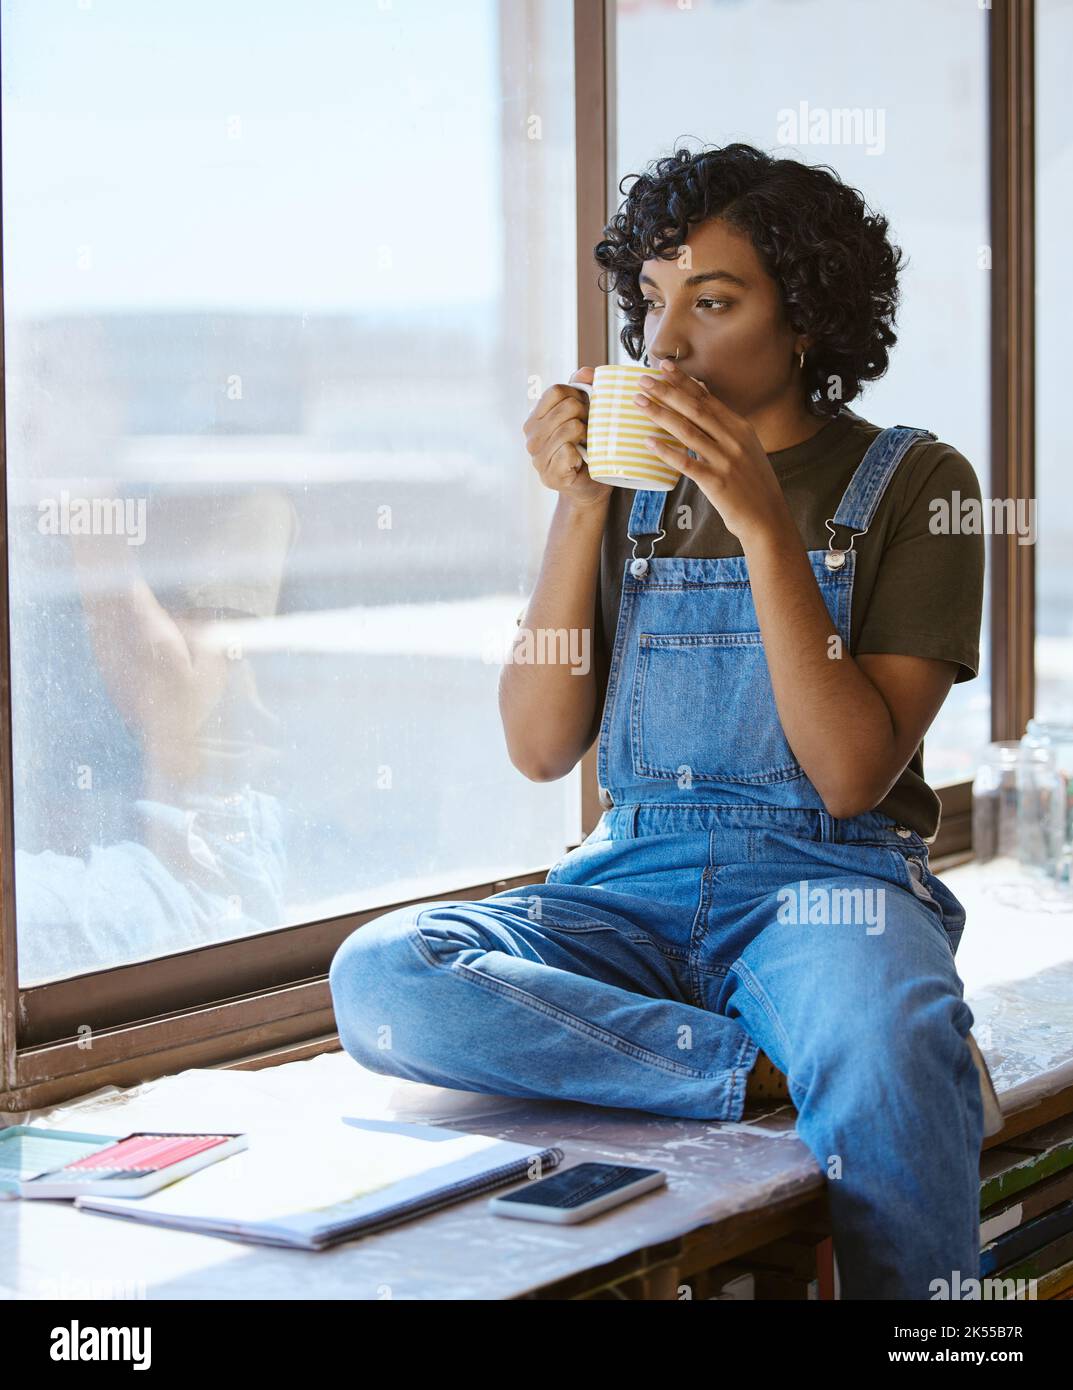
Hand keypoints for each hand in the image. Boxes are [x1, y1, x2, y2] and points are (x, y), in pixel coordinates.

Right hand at [523, 367, 609, 510]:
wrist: (589, 486)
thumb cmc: (588, 448)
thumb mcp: (585, 414)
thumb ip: (583, 389)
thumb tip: (587, 371)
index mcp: (536, 418)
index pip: (557, 390)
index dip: (578, 395)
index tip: (585, 410)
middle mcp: (531, 436)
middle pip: (567, 406)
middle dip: (586, 415)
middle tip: (589, 431)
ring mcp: (537, 457)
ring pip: (571, 428)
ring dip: (587, 435)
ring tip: (587, 445)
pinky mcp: (550, 475)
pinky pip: (570, 451)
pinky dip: (582, 455)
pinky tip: (582, 461)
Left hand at [632, 360, 792, 542]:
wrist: (768, 518)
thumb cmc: (752, 484)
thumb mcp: (745, 448)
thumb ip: (725, 427)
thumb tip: (704, 400)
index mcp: (740, 428)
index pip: (707, 398)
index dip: (683, 381)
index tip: (663, 366)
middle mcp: (734, 440)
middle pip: (694, 409)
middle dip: (666, 391)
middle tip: (642, 379)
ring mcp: (726, 460)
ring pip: (687, 431)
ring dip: (661, 414)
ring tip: (639, 402)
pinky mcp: (717, 482)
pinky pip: (687, 463)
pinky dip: (667, 451)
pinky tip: (649, 442)